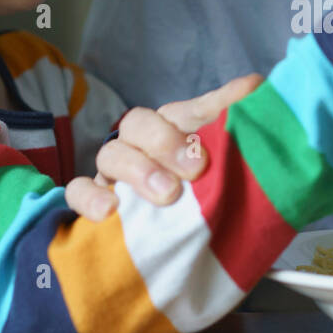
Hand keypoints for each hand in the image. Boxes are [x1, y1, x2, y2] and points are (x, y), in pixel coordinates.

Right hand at [65, 73, 263, 219]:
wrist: (194, 248)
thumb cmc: (210, 196)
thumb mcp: (232, 165)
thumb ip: (239, 124)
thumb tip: (254, 84)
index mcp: (179, 130)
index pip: (184, 110)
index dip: (201, 114)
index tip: (224, 138)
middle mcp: (144, 145)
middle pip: (140, 124)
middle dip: (166, 143)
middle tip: (197, 170)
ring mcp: (116, 173)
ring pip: (111, 155)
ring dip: (137, 171)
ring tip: (165, 195)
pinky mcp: (95, 202)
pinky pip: (78, 191)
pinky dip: (90, 197)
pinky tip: (109, 211)